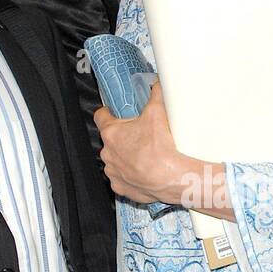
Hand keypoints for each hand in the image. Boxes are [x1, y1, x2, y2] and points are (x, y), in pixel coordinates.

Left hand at [94, 82, 185, 204]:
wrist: (172, 179)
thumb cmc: (161, 148)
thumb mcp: (159, 112)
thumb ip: (156, 93)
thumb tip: (158, 84)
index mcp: (112, 133)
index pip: (100, 117)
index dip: (107, 112)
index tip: (112, 112)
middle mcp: (108, 153)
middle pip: (111, 140)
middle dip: (123, 137)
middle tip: (141, 135)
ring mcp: (114, 172)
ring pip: (116, 160)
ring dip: (127, 157)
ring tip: (146, 155)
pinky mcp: (122, 187)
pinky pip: (123, 179)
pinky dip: (132, 176)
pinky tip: (145, 172)